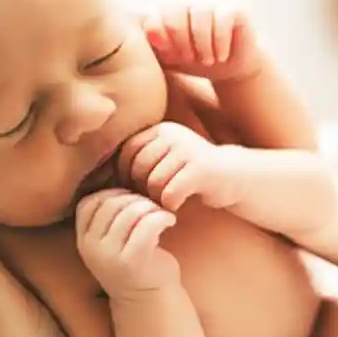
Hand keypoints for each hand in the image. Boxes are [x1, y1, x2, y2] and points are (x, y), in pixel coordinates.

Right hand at [75, 188, 179, 298]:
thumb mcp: (112, 237)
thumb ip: (109, 213)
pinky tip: (170, 220)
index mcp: (84, 239)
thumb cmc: (134, 259)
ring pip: (130, 211)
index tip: (133, 201)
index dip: (113, 193)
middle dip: (135, 198)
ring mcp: (110, 256)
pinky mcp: (133, 261)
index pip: (91, 201)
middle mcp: (92, 249)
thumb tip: (120, 172)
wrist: (149, 299)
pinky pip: (147, 224)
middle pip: (111, 203)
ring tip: (161, 213)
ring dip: (151, 206)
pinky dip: (162, 216)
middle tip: (152, 206)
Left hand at [117, 122, 242, 212]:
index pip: (127, 152)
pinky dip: (170, 203)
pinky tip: (175, 206)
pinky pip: (171, 191)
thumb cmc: (192, 174)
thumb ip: (141, 161)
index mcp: (160, 130)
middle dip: (141, 188)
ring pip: (153, 181)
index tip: (134, 190)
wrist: (234, 176)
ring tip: (163, 202)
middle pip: (138, 167)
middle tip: (150, 200)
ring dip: (156, 198)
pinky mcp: (200, 168)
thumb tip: (102, 175)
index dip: (125, 174)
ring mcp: (187, 149)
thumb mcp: (165, 159)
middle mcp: (172, 135)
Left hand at [141, 0, 262, 82]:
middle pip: (175, 8)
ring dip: (202, 43)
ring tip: (206, 61)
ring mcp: (212, 1)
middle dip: (180, 38)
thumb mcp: (170, 57)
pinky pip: (224, 17)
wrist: (228, 70)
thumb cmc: (194, 61)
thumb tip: (150, 34)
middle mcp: (188, 0)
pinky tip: (221, 56)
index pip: (155, 14)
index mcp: (167, 10)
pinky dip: (220, 42)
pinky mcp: (235, 8)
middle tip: (189, 59)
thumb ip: (155, 45)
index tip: (171, 57)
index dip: (161, 37)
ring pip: (201, 12)